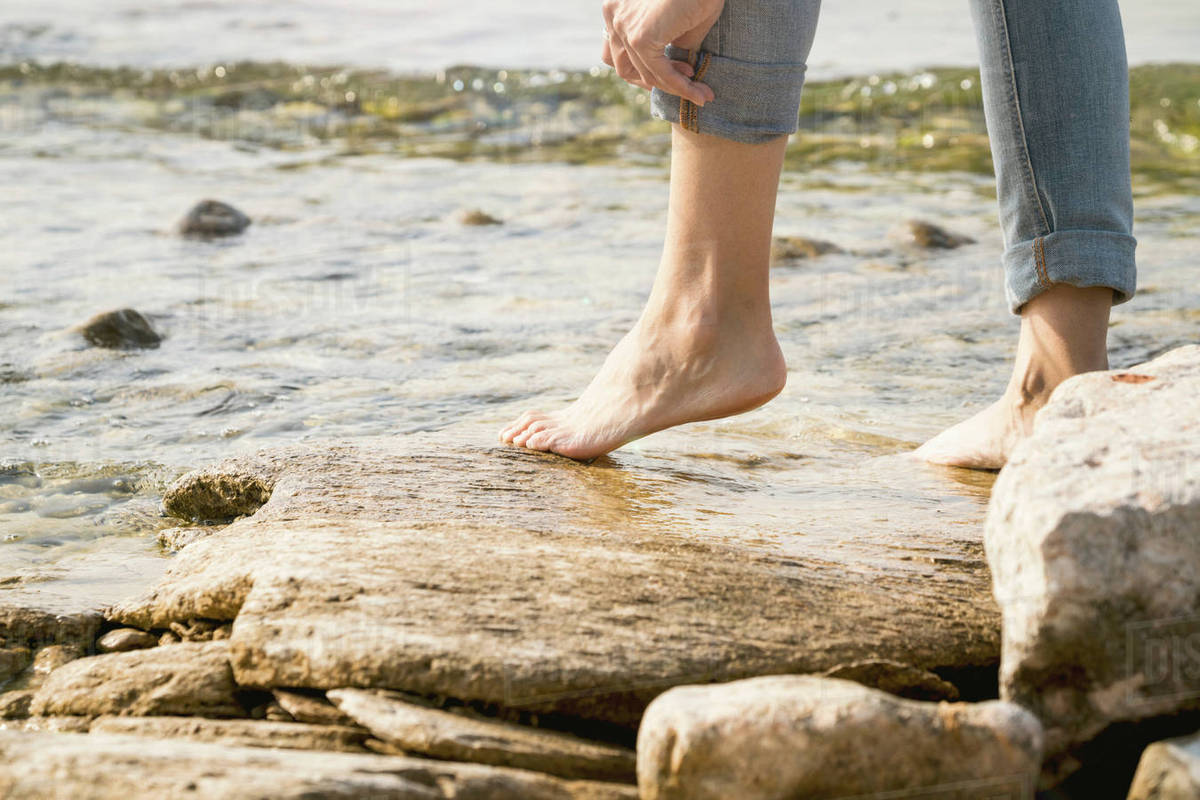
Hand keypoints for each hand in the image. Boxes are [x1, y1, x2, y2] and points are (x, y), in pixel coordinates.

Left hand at [601, 0, 722, 105]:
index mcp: (617, 7)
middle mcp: (613, 15)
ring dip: (673, 87)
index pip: (618, 51)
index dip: (642, 69)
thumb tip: (674, 69)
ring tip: (698, 91)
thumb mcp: (676, 19)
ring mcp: (624, 27)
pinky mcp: (641, 37)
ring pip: (645, 73)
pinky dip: (680, 86)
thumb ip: (668, 41)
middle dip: (654, 81)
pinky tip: (697, 91)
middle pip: (622, 66)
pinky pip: (660, 73)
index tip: (670, 74)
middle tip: (682, 86)